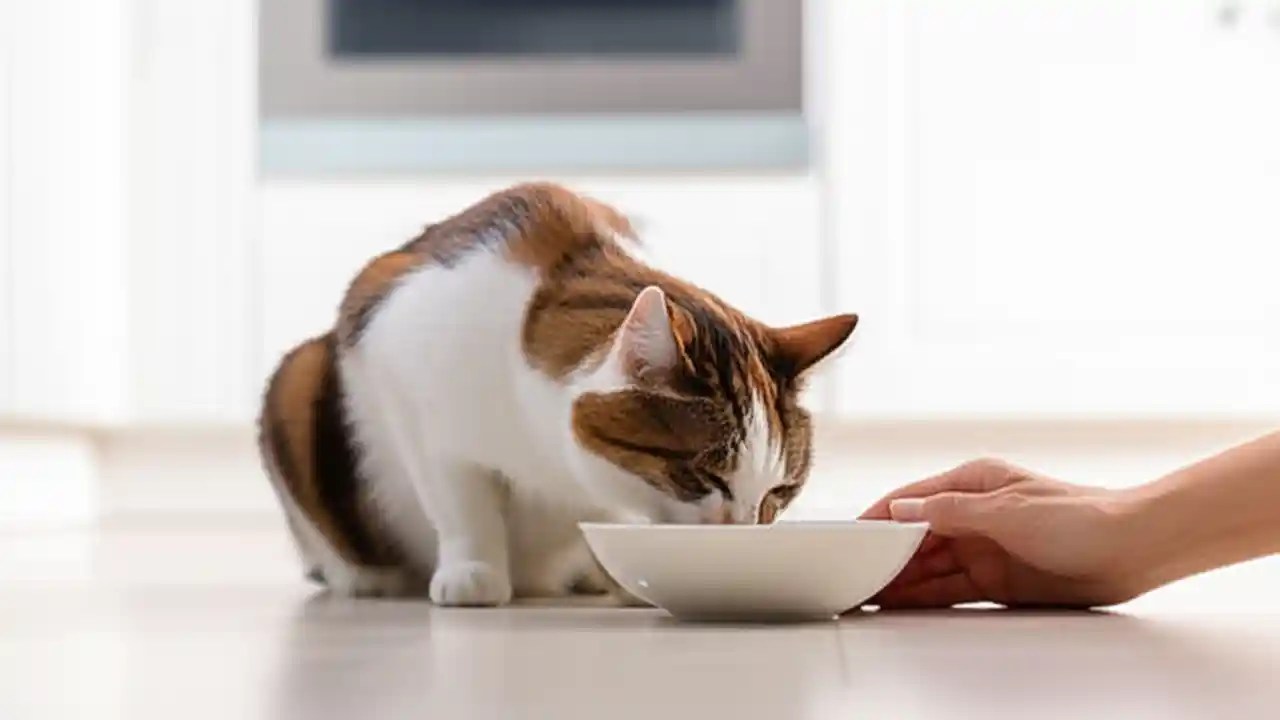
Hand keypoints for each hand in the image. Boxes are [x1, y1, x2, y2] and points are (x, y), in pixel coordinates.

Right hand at [860, 459, 1141, 608]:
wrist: (1133, 549)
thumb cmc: (1081, 515)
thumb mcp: (1007, 508)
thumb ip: (950, 511)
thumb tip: (903, 509)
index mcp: (972, 482)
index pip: (911, 499)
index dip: (878, 517)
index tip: (850, 534)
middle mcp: (973, 514)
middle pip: (914, 536)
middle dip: (883, 553)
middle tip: (851, 572)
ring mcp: (983, 547)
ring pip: (927, 565)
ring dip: (898, 578)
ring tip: (865, 592)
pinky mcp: (995, 579)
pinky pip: (948, 588)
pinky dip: (922, 596)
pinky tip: (898, 602)